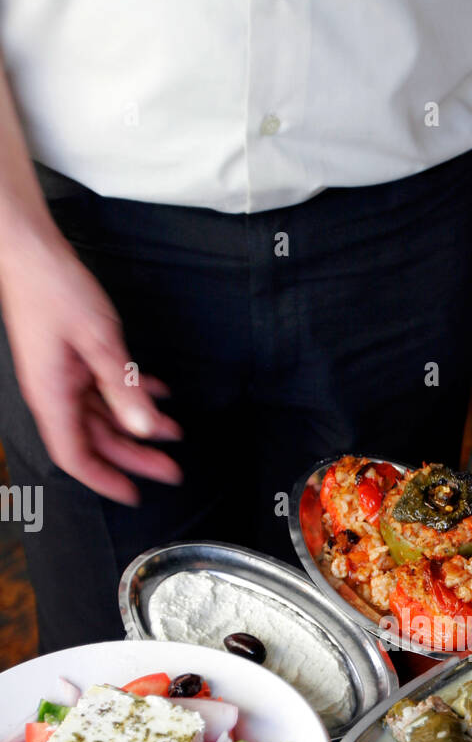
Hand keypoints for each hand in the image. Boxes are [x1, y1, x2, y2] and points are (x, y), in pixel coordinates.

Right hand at [0, 232, 181, 502]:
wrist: (28, 247)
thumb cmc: (52, 287)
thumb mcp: (100, 340)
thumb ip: (123, 386)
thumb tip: (143, 426)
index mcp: (52, 395)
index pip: (76, 457)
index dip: (104, 480)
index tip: (132, 494)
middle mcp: (54, 392)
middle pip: (96, 440)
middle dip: (135, 456)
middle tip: (170, 469)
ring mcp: (62, 375)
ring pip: (103, 415)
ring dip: (138, 424)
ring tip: (172, 431)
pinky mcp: (70, 358)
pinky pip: (102, 388)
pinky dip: (130, 393)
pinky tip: (155, 393)